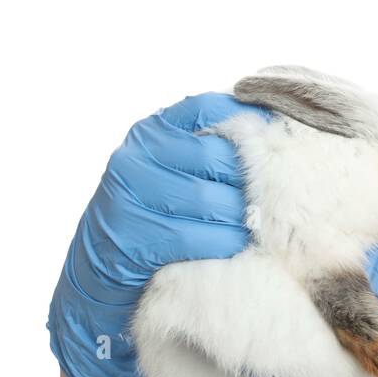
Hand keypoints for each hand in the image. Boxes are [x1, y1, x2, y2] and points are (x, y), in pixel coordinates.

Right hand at [47, 92, 266, 376]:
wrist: (102, 269)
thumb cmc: (158, 215)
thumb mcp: (176, 172)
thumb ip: (212, 151)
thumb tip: (275, 131)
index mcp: (153, 131)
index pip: (207, 107)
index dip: (247, 119)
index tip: (275, 139)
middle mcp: (136, 155)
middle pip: (218, 157)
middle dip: (248, 183)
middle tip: (265, 203)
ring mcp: (129, 195)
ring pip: (211, 200)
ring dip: (239, 220)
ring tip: (250, 229)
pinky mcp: (132, 236)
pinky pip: (197, 238)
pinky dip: (222, 245)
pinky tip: (231, 248)